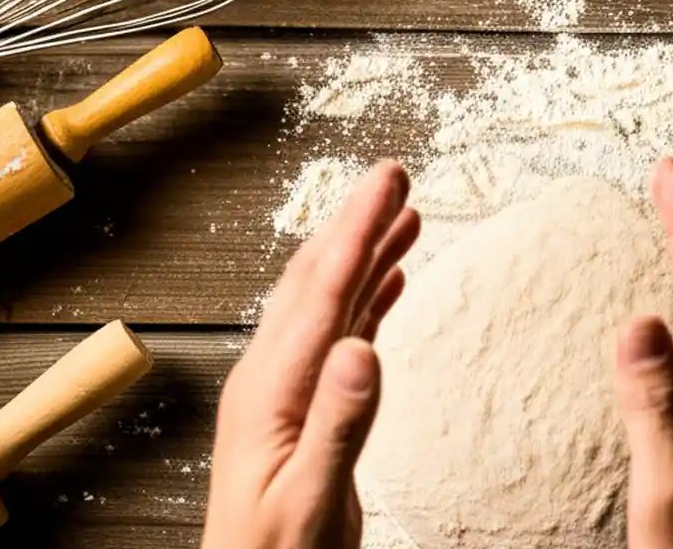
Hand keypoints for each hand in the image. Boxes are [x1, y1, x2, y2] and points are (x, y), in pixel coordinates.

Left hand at [202, 161, 420, 548]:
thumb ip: (337, 423)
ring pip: (330, 299)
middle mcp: (273, 376)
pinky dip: (368, 297)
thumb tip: (361, 348)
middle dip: (357, 220)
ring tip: (400, 212)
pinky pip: (339, 332)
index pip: (323, 290)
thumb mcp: (309, 499)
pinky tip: (388, 280)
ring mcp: (286, 387)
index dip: (359, 229)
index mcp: (271, 389)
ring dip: (365, 251)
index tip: (387, 181)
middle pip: (320, 278)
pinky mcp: (304, 403)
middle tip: (394, 174)